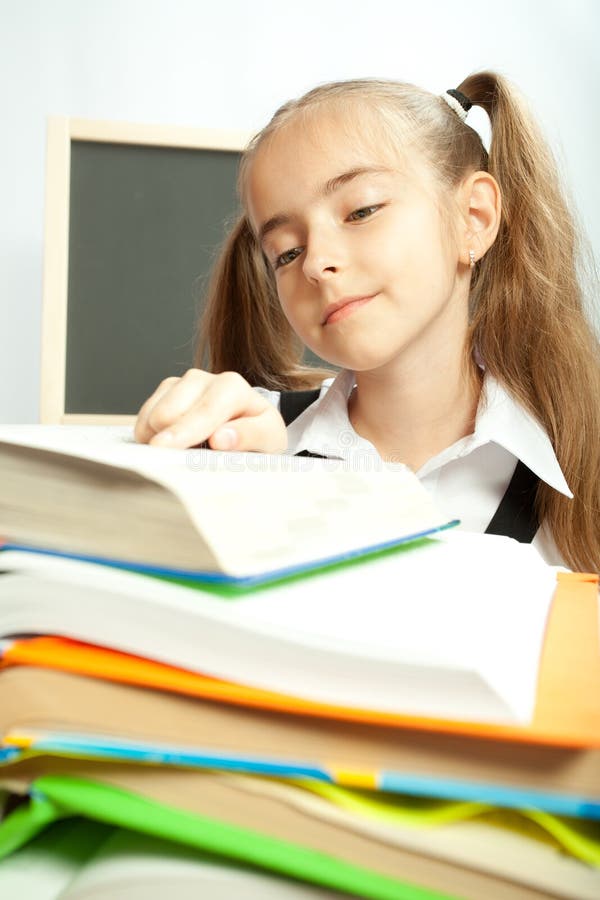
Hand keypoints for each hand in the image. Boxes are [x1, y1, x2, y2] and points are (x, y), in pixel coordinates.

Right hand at [134, 369, 287, 452]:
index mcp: (232, 387)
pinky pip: (142, 419)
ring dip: (162, 440)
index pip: (204, 411)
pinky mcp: (163, 393)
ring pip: (152, 416)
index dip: (185, 432)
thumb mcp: (269, 439)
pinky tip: (173, 443)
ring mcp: (179, 383)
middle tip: (188, 461)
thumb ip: (250, 437)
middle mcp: (202, 378)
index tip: (165, 449)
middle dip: (172, 442)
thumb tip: (221, 439)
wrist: (246, 423)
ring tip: (187, 451)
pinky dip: (152, 437)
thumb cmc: (257, 434)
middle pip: (169, 414)